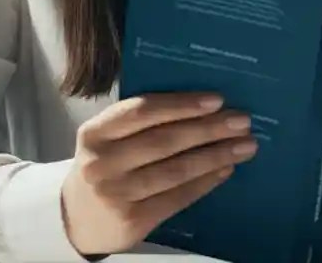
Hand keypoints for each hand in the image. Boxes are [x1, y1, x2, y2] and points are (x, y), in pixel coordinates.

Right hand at [61, 91, 257, 255]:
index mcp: (95, 132)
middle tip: (242, 121)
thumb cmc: (105, 166)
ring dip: (215, 156)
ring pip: (175, 170)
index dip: (182, 105)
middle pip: (165, 141)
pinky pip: (177, 196)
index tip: (217, 100)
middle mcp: (102, 162)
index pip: (142, 111)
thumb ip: (140, 122)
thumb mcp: (107, 138)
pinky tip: (225, 169)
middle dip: (209, 129)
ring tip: (244, 146)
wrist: (77, 218)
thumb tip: (202, 106)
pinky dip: (205, 182)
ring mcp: (116, 194)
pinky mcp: (133, 220)